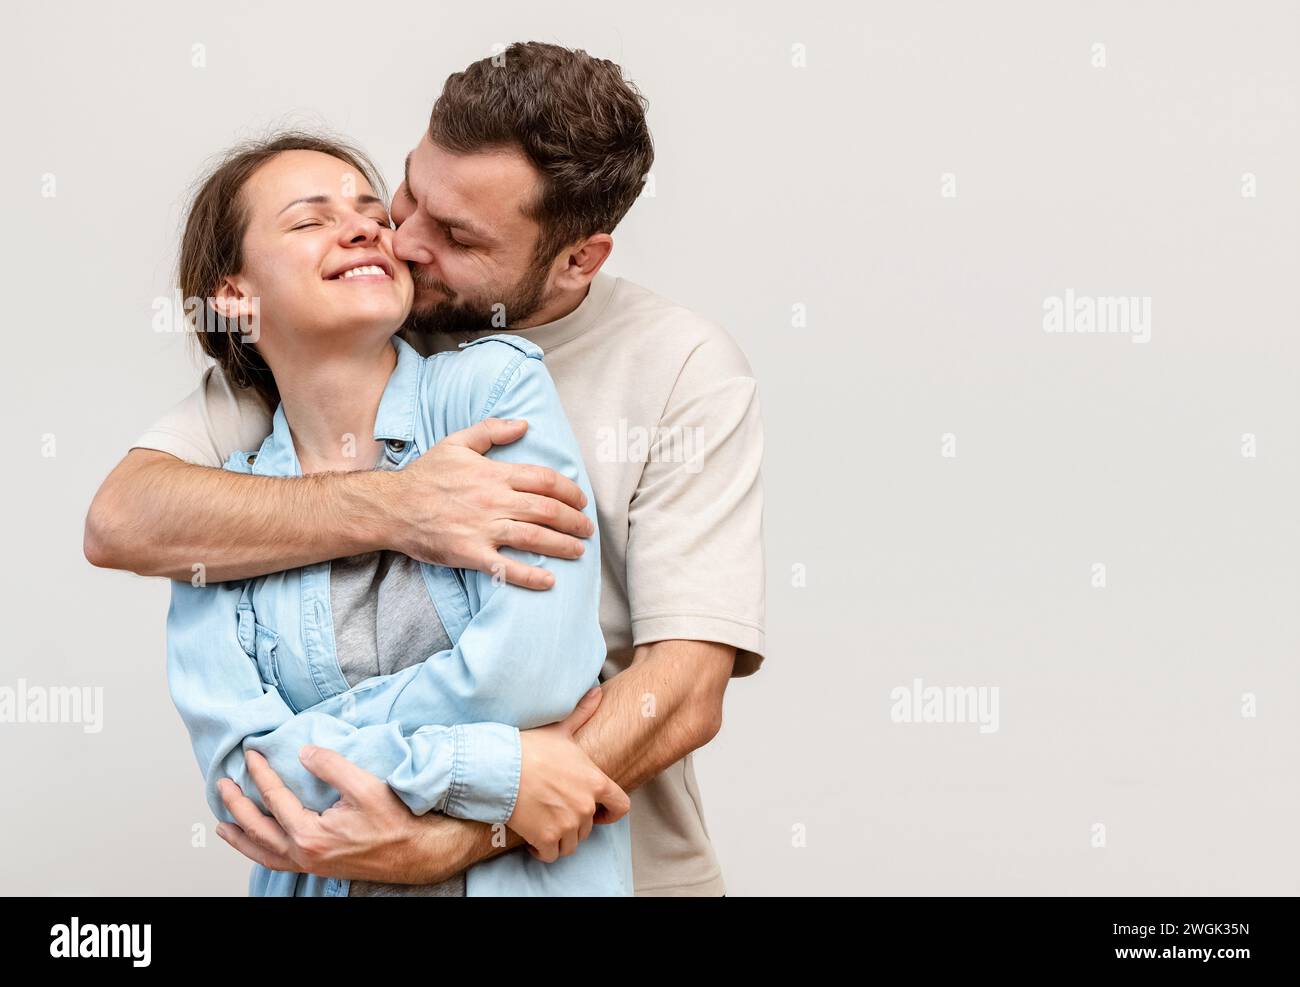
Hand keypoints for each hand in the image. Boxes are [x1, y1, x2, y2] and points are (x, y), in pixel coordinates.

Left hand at [213, 747, 471, 883]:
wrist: (419, 852)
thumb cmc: (397, 821)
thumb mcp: (365, 786)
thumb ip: (331, 766)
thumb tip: (305, 753)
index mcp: (310, 834)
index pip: (275, 799)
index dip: (260, 773)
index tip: (250, 754)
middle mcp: (304, 854)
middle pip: (258, 828)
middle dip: (237, 805)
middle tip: (222, 784)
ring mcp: (310, 864)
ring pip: (263, 853)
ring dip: (241, 836)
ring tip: (223, 825)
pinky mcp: (319, 867)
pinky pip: (278, 863)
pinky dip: (260, 853)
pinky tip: (258, 845)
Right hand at [383, 418, 594, 589]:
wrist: (393, 506)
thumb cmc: (425, 475)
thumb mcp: (456, 443)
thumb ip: (492, 430)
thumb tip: (524, 424)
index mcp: (493, 474)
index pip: (544, 480)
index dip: (569, 491)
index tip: (580, 501)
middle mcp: (493, 500)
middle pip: (547, 510)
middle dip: (574, 520)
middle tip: (587, 528)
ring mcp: (483, 528)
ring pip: (535, 537)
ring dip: (563, 545)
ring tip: (578, 551)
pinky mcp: (470, 553)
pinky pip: (507, 568)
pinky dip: (530, 576)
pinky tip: (549, 581)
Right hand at [511, 686, 631, 862]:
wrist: (500, 766)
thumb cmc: (529, 747)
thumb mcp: (560, 730)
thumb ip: (582, 713)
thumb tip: (596, 691)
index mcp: (595, 782)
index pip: (621, 806)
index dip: (611, 812)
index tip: (599, 813)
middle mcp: (586, 806)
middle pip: (589, 827)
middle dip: (575, 822)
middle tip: (556, 810)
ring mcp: (567, 824)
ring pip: (571, 843)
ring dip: (560, 838)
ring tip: (544, 824)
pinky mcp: (546, 838)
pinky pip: (551, 855)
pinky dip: (543, 850)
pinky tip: (533, 839)